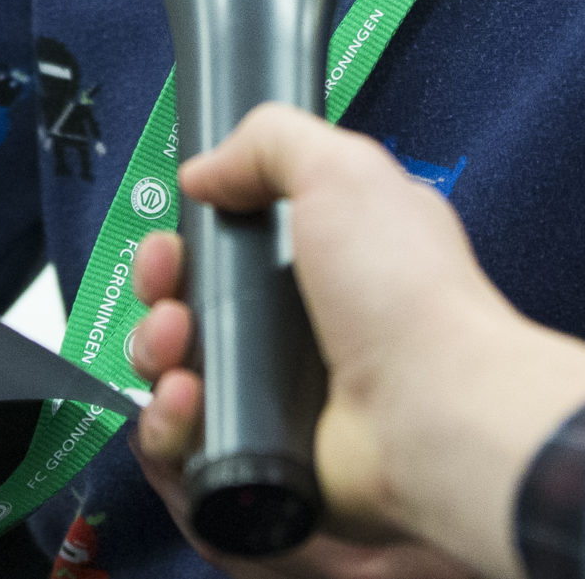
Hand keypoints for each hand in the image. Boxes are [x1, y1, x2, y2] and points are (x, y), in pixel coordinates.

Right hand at [126, 106, 584, 578]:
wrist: (429, 415)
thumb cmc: (406, 297)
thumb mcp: (341, 170)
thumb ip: (269, 142)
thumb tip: (206, 169)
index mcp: (325, 247)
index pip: (229, 234)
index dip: (190, 233)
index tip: (175, 236)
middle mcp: (300, 317)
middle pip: (188, 298)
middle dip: (159, 290)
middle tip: (169, 292)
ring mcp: (279, 385)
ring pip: (175, 367)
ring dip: (156, 350)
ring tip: (179, 346)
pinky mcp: (262, 442)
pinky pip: (183, 435)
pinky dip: (170, 420)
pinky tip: (189, 401)